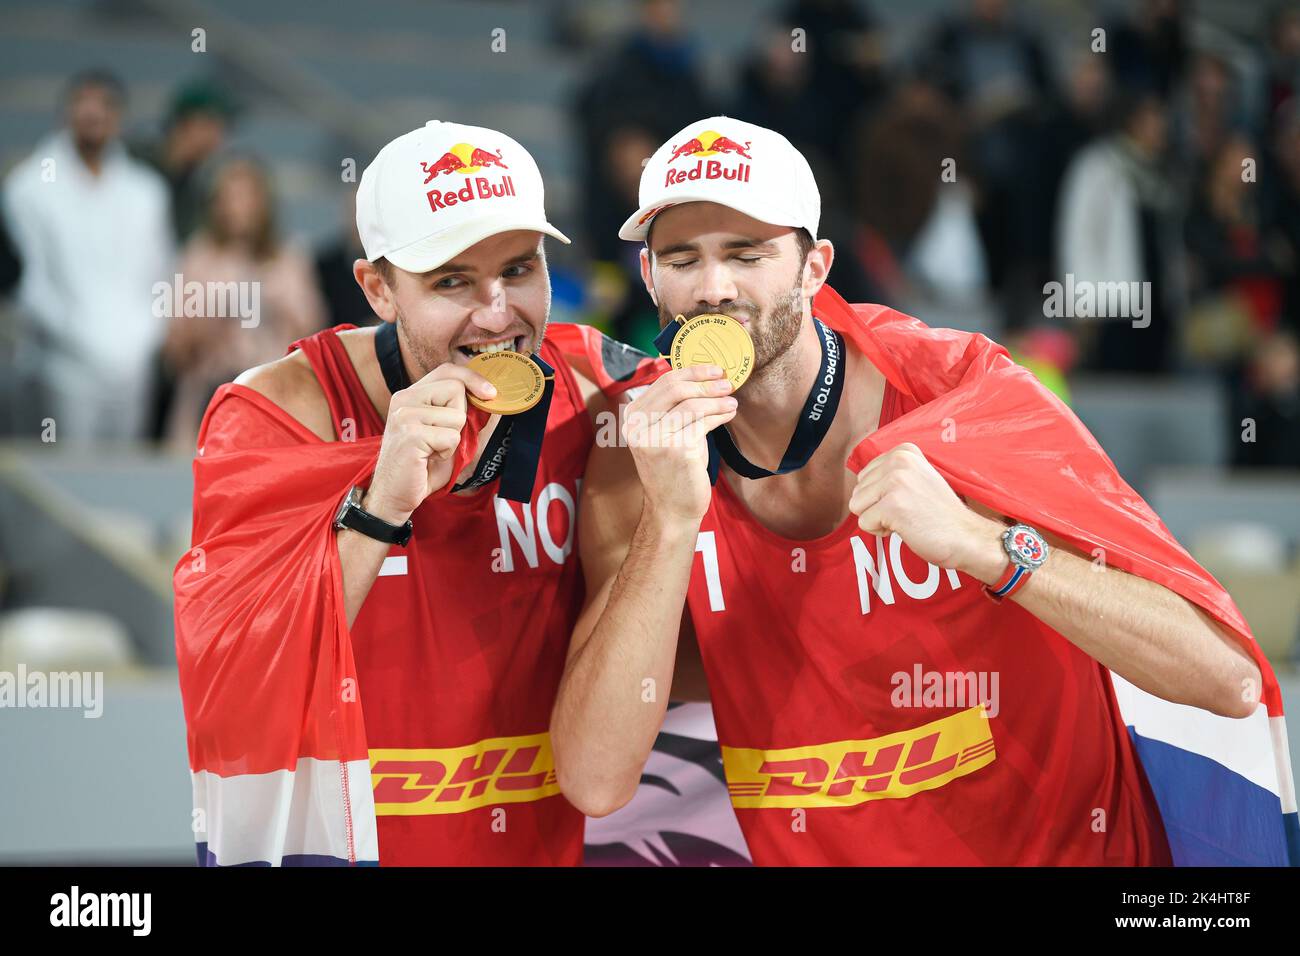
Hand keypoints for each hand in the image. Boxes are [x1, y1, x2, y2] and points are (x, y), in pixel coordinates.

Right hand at [365, 363, 497, 522]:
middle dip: (460, 417)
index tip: (490, 394)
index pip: (447, 370)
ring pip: (457, 415)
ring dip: (454, 439)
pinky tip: (430, 458)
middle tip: (441, 439)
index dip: (472, 378)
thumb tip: (488, 397)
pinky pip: (452, 437)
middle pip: (456, 388)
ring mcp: (405, 415)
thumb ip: (457, 412)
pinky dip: (448, 452)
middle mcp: (404, 399)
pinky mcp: (410, 434)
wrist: (395, 494)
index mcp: (410, 395)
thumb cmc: (421, 465)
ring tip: (433, 450)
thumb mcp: (442, 432)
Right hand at [621, 365, 737, 526]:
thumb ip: (674, 408)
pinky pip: (703, 422)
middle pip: (675, 389)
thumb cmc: (673, 468)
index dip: (692, 372)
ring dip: (717, 399)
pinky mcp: (676, 450)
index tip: (713, 370)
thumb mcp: (665, 433)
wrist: (672, 508)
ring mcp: (655, 438)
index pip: (663, 383)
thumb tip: (703, 378)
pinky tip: (728, 414)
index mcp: (632, 418)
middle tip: (726, 382)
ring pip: (691, 404)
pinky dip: (719, 415)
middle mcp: (638, 427)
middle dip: (705, 382)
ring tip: (731, 400)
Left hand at [848, 442, 1003, 578]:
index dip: (880, 495)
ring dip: (876, 519)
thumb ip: (890, 473)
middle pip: (857, 491)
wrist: (965, 536)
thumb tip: (859, 481)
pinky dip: (880, 532)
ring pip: (857, 506)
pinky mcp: (892, 504)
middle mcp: (898, 461)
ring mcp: (895, 481)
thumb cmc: (938, 513)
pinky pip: (863, 523)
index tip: (907, 499)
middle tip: (907, 511)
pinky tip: (905, 528)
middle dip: (876, 507)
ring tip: (905, 518)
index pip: (864, 476)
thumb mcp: (916, 478)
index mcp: (904, 451)